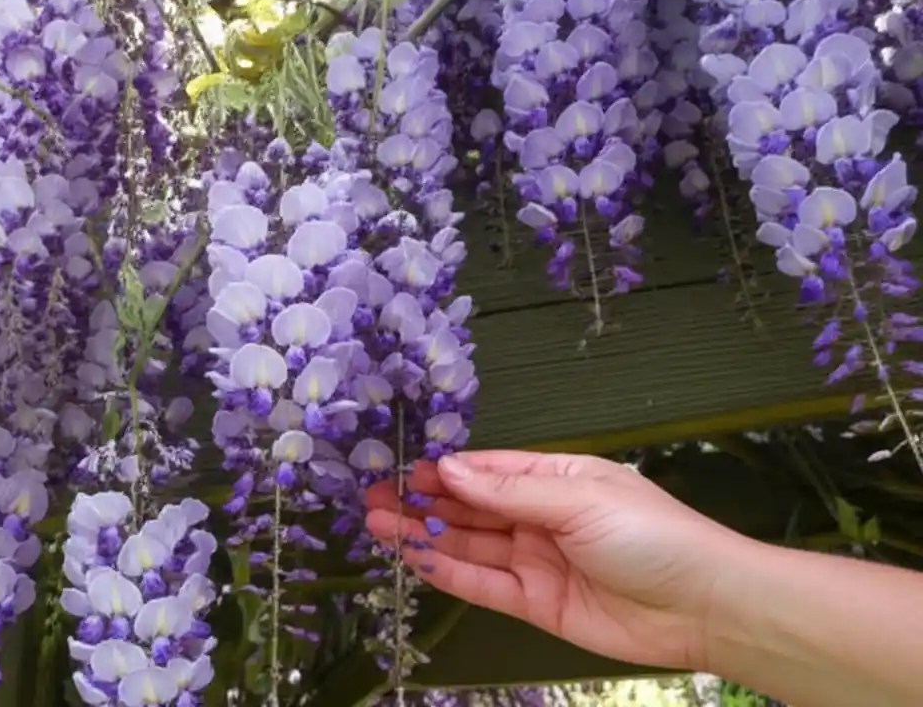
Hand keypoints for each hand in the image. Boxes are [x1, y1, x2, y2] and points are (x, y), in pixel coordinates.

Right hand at [364, 450, 752, 671]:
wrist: (703, 606)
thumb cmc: (651, 535)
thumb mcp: (578, 498)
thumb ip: (508, 490)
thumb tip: (450, 470)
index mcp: (557, 478)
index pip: (488, 470)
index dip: (444, 470)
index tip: (399, 467)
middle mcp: (542, 517)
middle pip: (470, 507)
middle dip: (422, 501)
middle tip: (371, 497)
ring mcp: (537, 561)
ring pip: (469, 545)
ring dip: (424, 535)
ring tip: (375, 524)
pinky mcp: (536, 603)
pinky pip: (483, 584)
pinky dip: (448, 572)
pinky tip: (414, 558)